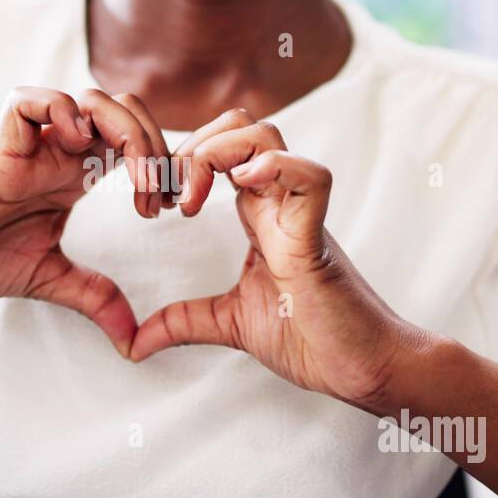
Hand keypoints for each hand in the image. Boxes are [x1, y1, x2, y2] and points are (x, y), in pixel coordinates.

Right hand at [0, 86, 169, 354]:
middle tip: (156, 198)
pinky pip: (30, 101)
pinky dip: (61, 112)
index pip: (134, 143)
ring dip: (124, 132)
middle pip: (124, 112)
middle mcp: (57, 154)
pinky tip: (75, 148)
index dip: (162, 165)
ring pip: (90, 99)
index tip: (166, 209)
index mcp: (74, 177)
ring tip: (130, 181)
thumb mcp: (49, 281)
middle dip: (154, 146)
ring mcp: (29, 147)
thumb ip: (95, 299)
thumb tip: (134, 341)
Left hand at [130, 109, 428, 408]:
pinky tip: (242, 187)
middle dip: (194, 145)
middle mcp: (278, 204)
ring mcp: (299, 216)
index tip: (156, 201)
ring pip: (267, 138)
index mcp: (258, 216)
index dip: (182, 158)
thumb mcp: (230, 324)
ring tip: (193, 199)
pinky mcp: (318, 238)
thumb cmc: (311, 339)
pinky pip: (310, 178)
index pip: (221, 151)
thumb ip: (184, 323)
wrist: (363, 369)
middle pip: (241, 127)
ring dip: (220, 152)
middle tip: (168, 195)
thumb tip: (134, 344)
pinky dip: (275, 168)